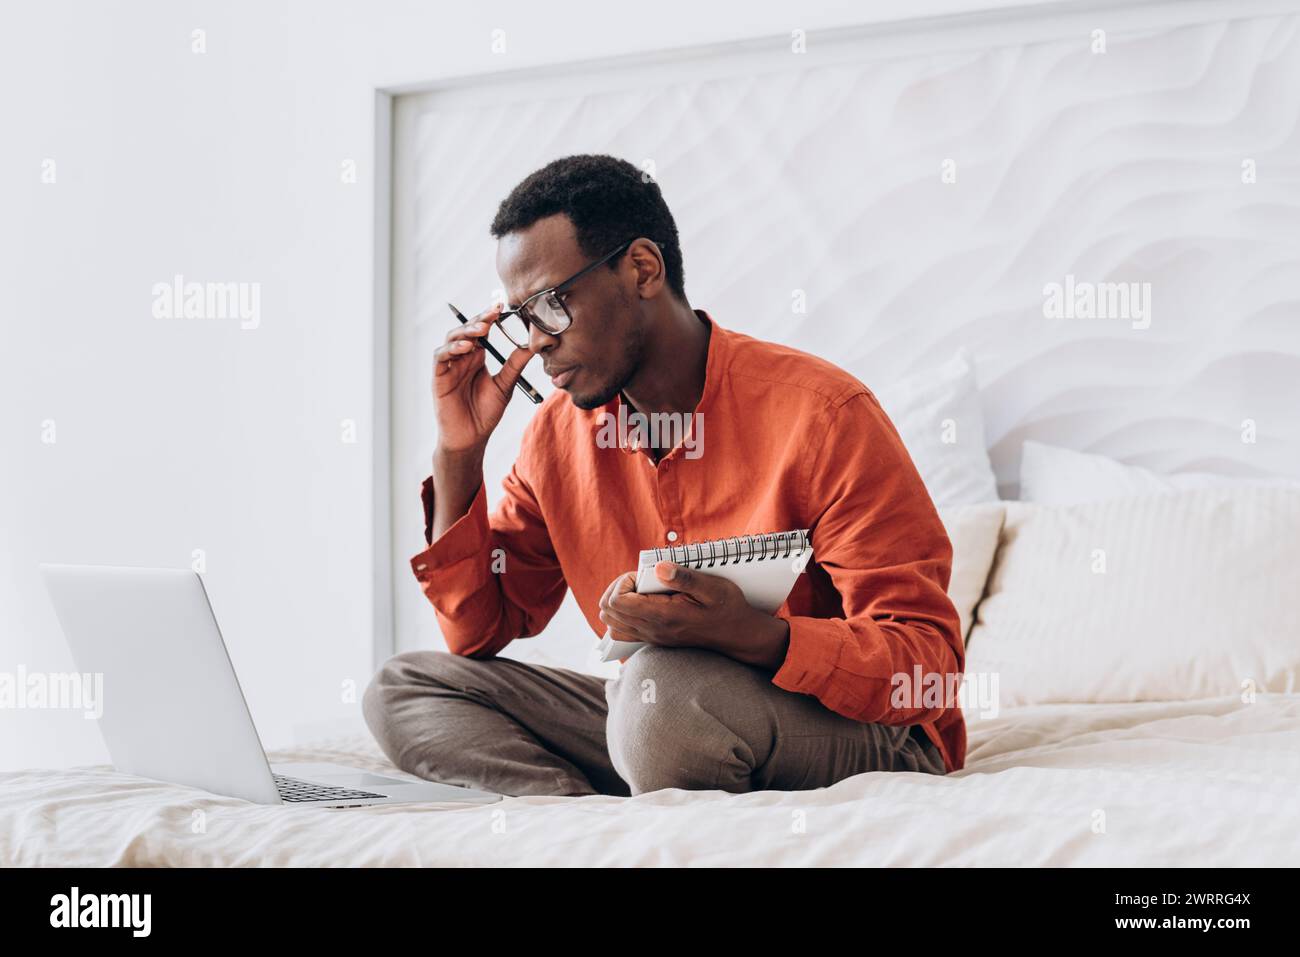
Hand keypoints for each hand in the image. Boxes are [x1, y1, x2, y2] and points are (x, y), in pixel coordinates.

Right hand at [432, 303, 533, 452]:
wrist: (471, 438)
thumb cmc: (486, 412)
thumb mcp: (505, 385)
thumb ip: (515, 364)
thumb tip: (532, 344)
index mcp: (478, 356)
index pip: (483, 330)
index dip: (490, 317)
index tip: (503, 305)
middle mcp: (462, 357)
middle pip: (467, 330)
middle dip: (480, 319)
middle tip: (494, 312)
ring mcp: (449, 366)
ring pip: (452, 338)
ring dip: (466, 331)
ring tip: (482, 329)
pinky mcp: (439, 377)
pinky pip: (440, 357)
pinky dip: (451, 349)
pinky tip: (466, 347)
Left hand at [597, 562, 790, 669]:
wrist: (738, 635)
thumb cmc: (728, 608)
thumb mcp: (713, 587)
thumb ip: (684, 578)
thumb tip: (658, 568)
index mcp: (662, 616)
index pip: (617, 602)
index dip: (621, 582)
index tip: (641, 575)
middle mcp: (652, 630)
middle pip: (608, 613)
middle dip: (616, 590)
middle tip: (638, 580)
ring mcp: (652, 637)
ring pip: (612, 625)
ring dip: (618, 603)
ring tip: (638, 590)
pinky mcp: (655, 639)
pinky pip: (623, 631)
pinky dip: (624, 615)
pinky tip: (642, 604)